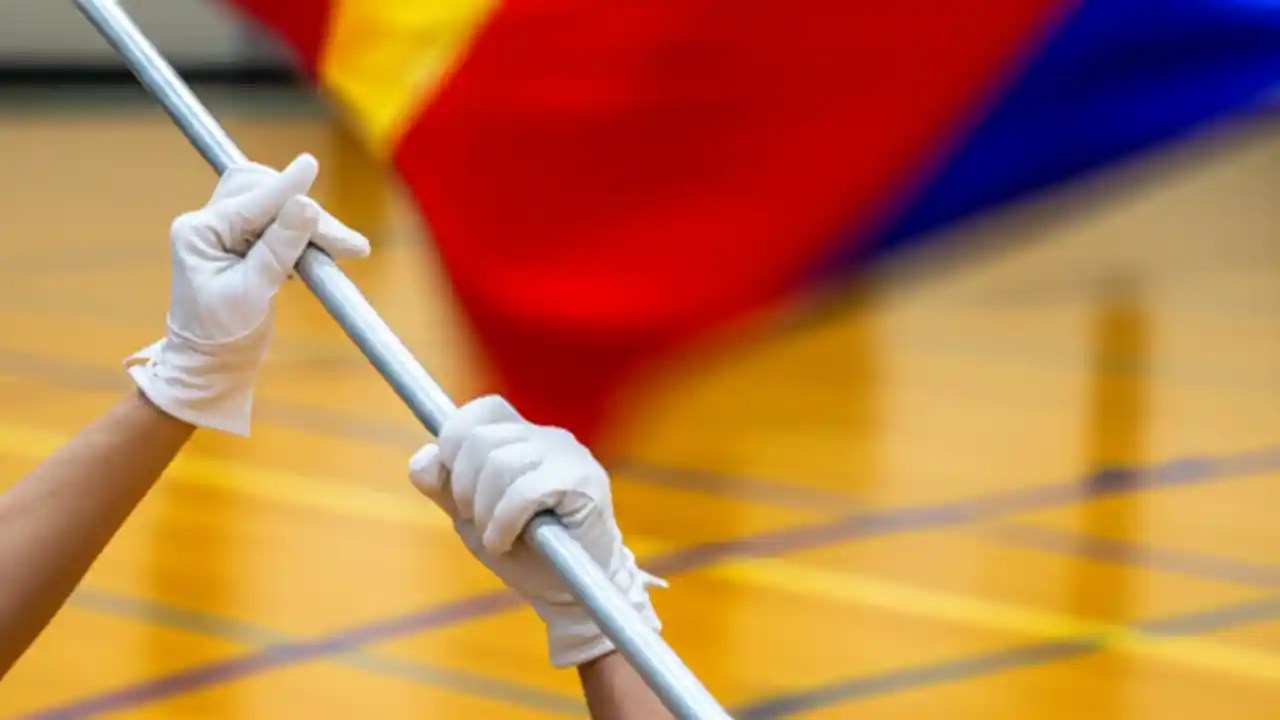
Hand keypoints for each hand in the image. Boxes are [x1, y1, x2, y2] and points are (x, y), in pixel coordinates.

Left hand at [126, 154, 369, 434]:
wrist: (212, 362)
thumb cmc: (223, 335)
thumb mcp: (253, 292)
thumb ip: (279, 247)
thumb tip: (307, 204)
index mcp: (199, 232)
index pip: (252, 201)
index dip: (286, 187)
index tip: (310, 165)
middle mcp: (209, 223)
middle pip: (265, 195)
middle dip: (307, 214)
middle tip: (347, 244)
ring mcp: (226, 229)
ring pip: (275, 205)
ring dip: (310, 224)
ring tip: (346, 250)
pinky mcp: (245, 240)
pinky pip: (278, 221)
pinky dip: (303, 233)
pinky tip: (323, 252)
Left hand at [408, 396, 662, 667]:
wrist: (573, 593)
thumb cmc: (528, 554)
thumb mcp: (474, 519)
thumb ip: (445, 488)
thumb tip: (421, 461)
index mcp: (524, 438)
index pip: (483, 410)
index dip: (455, 440)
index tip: (455, 488)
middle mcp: (548, 437)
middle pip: (481, 439)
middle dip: (464, 487)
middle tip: (477, 521)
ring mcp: (569, 456)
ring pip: (500, 463)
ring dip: (485, 511)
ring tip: (494, 538)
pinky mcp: (584, 481)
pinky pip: (525, 491)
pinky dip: (503, 522)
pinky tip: (504, 543)